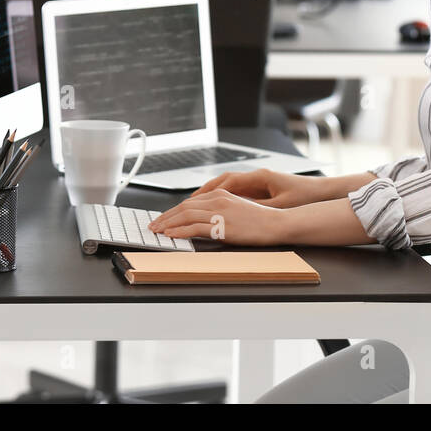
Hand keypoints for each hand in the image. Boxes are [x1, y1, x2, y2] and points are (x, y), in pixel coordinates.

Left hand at [148, 189, 289, 245]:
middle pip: (183, 207)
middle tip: (153, 225)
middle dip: (165, 217)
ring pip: (185, 216)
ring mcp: (219, 212)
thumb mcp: (236, 209)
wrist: (277, 223)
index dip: (173, 211)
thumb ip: (219, 210)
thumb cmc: (260, 220)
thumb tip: (201, 219)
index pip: (189, 202)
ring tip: (157, 231)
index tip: (163, 218)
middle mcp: (217, 200)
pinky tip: (171, 235)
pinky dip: (179, 231)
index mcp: (220, 194)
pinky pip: (194, 227)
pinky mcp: (222, 225)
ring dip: (168, 224)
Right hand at [189, 168, 330, 208]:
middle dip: (205, 192)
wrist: (322, 192)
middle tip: (188, 203)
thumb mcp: (280, 205)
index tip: (194, 198)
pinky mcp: (264, 189)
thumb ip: (258, 207)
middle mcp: (257, 176)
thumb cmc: (304, 196)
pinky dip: (226, 199)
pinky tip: (218, 208)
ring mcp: (260, 182)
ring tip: (197, 206)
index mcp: (260, 177)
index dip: (209, 190)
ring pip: (230, 186)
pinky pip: (239, 192)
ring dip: (213, 195)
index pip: (228, 180)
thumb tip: (238, 211)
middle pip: (224, 181)